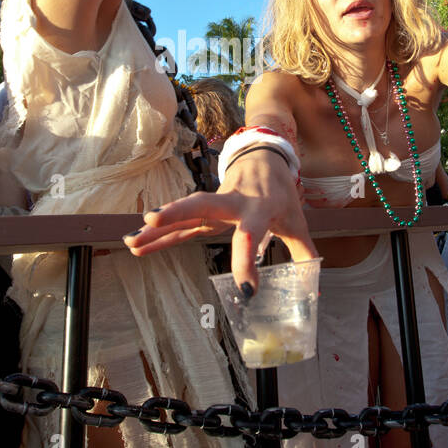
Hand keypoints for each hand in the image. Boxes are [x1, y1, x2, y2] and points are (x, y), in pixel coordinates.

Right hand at [124, 149, 317, 293]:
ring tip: (132, 240)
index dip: (248, 261)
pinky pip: (180, 224)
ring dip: (157, 227)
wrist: (265, 157)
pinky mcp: (204, 210)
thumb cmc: (281, 195)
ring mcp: (214, 203)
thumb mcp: (298, 222)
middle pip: (204, 204)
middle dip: (178, 211)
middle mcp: (232, 202)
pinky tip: (136, 242)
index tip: (246, 290)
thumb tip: (314, 291)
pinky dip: (158, 234)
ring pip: (183, 213)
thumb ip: (305, 254)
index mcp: (260, 208)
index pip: (252, 234)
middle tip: (153, 219)